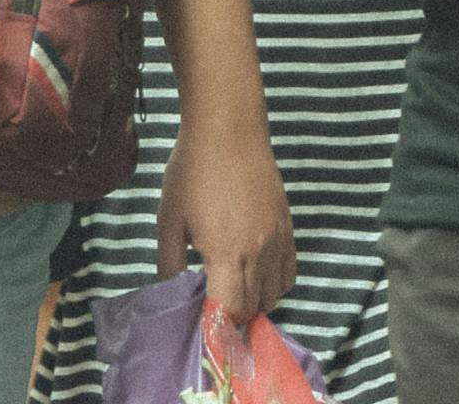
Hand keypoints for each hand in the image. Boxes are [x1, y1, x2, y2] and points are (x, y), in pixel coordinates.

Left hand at [158, 117, 294, 320]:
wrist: (228, 129)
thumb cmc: (192, 171)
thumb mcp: (169, 219)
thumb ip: (169, 264)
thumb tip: (173, 293)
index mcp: (225, 253)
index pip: (228, 311)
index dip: (215, 327)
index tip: (202, 329)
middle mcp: (257, 252)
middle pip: (252, 307)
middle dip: (231, 317)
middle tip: (212, 312)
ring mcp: (277, 239)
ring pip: (274, 293)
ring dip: (254, 303)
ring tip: (233, 296)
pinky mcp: (287, 226)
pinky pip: (289, 271)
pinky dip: (276, 285)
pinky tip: (257, 279)